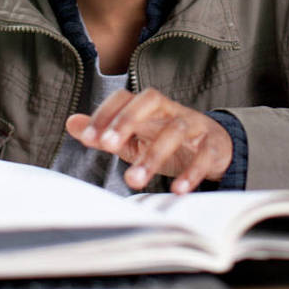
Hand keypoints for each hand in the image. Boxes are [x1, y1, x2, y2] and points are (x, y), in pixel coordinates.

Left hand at [65, 88, 231, 193]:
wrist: (216, 148)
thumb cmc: (167, 141)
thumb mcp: (135, 137)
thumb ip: (106, 131)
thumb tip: (72, 123)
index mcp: (149, 108)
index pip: (125, 97)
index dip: (105, 114)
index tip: (88, 139)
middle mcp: (171, 111)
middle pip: (150, 101)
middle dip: (127, 120)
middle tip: (107, 146)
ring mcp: (194, 126)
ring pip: (175, 130)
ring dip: (153, 156)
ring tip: (132, 181)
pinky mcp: (213, 146)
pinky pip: (204, 155)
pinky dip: (192, 173)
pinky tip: (177, 190)